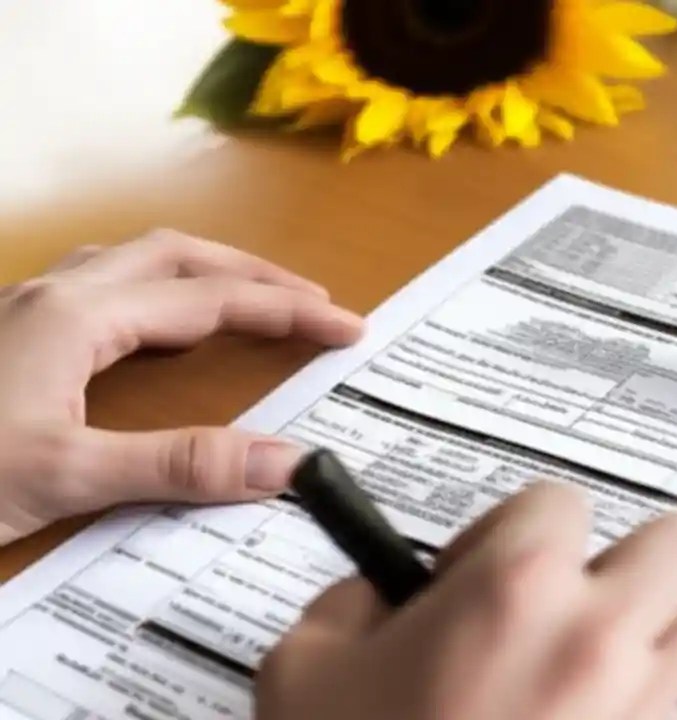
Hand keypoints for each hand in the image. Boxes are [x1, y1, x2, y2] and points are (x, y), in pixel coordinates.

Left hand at [0, 230, 363, 544]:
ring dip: (200, 274)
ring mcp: (23, 308)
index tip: (347, 327)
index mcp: (77, 315)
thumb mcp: (66, 476)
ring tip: (245, 303)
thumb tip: (287, 462)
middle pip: (174, 256)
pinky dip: (153, 293)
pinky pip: (98, 285)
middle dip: (252, 274)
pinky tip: (153, 329)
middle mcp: (53, 294)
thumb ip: (180, 466)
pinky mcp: (7, 333)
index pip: (211, 298)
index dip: (287, 310)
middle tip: (311, 303)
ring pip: (131, 262)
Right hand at [256, 483, 676, 719]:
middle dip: (629, 558)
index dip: (515, 530)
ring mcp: (645, 705)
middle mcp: (599, 637)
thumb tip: (391, 591)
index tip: (482, 573)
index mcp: (516, 589)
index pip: (560, 500)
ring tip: (620, 642)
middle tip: (576, 594)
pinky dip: (667, 695)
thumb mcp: (307, 669)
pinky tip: (607, 716)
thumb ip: (357, 598)